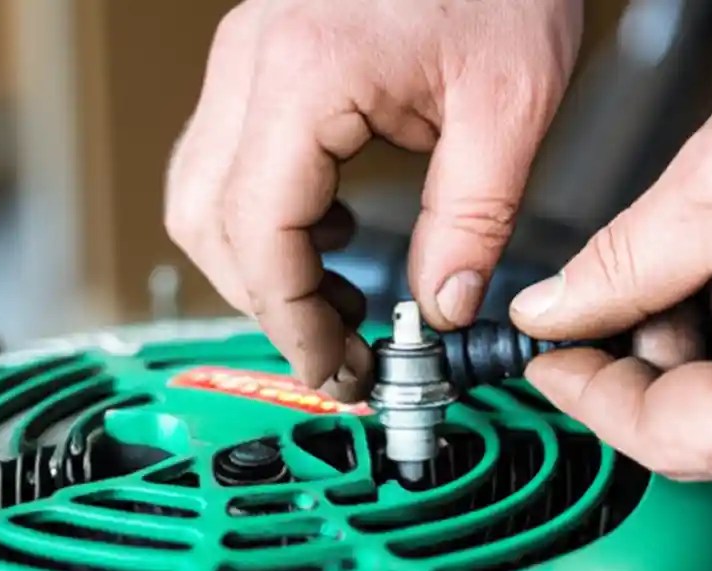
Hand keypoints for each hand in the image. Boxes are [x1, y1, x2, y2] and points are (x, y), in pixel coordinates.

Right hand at [165, 0, 581, 398]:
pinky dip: (263, 217)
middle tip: (341, 349)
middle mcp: (251, 65)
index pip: (260, 233)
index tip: (336, 371)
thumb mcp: (510, 108)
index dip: (291, 320)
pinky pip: (227, 159)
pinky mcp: (260, 59)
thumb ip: (472, 221)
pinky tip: (330, 234)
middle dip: (267, 300)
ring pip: (201, 193)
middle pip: (206, 221)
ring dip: (258, 263)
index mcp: (305, 76)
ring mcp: (245, 58)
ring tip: (338, 301)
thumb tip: (444, 308)